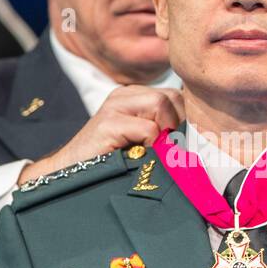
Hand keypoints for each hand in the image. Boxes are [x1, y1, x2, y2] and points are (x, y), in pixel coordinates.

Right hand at [18, 86, 183, 183]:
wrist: (69, 173)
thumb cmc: (111, 161)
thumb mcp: (141, 139)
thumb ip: (163, 128)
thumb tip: (197, 132)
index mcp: (133, 95)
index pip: (176, 95)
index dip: (183, 119)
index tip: (180, 142)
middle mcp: (123, 95)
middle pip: (172, 96)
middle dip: (177, 124)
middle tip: (167, 148)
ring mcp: (114, 107)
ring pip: (161, 104)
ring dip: (164, 132)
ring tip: (152, 151)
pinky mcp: (108, 123)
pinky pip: (148, 128)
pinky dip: (151, 145)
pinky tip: (137, 156)